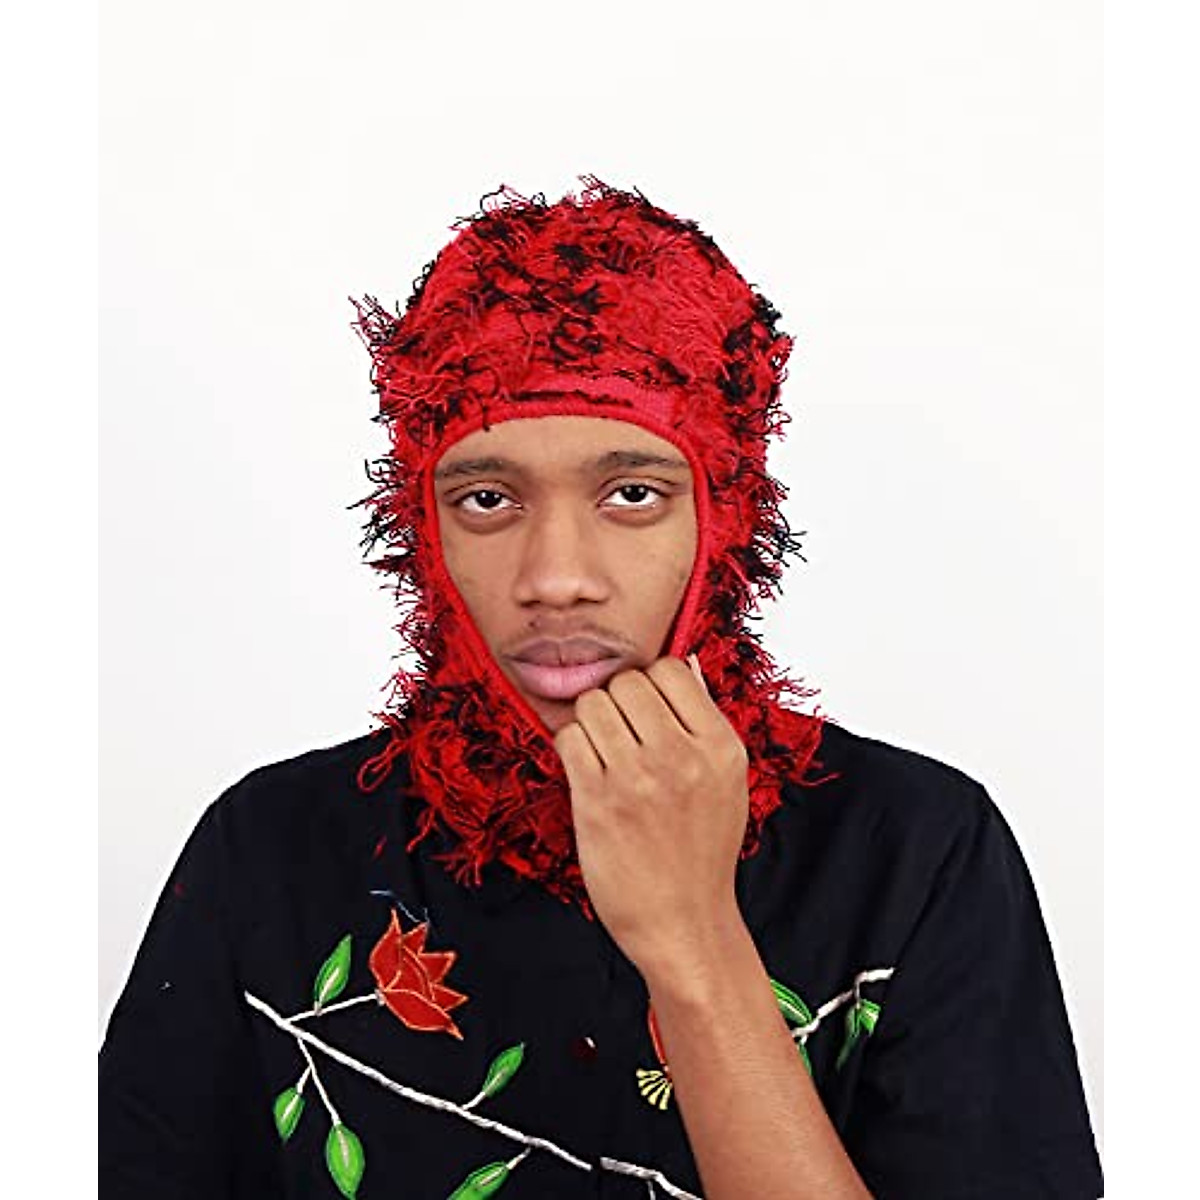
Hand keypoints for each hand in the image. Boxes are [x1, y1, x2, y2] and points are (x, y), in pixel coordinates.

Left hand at [553, 655, 749, 978]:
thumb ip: (706, 723)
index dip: (653, 684)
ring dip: (591, 722)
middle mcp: (681, 757)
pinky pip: (569, 737)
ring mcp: (637, 778)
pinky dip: (572, 747)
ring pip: (593, 703)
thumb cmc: (702, 853)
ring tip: (603, 752)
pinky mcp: (597, 801)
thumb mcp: (727, 783)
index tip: (648, 710)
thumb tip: (688, 666)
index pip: (673, 669)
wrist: (682, 922)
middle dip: (618, 701)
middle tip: (622, 734)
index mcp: (721, 748)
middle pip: (628, 682)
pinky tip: (587, 770)